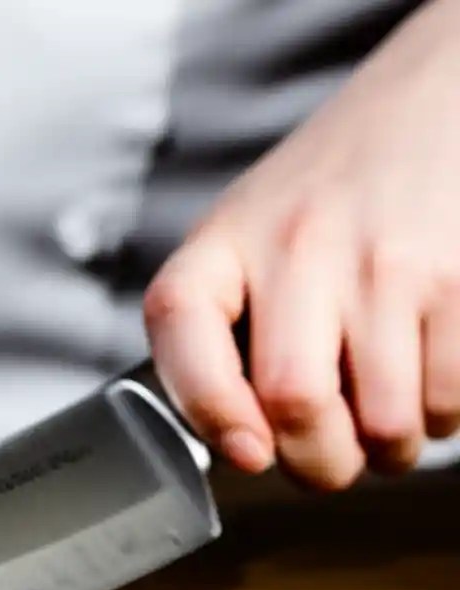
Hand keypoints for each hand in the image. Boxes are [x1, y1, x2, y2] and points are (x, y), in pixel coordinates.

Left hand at [142, 0, 459, 489]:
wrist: (427, 103)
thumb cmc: (321, 197)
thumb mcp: (243, 237)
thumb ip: (221, 326)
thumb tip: (237, 444)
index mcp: (223, 241)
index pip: (179, 322)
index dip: (206, 406)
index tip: (245, 451)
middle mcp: (297, 246)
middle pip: (292, 400)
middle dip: (316, 464)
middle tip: (328, 459)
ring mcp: (384, 262)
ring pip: (385, 420)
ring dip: (389, 448)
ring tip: (382, 418)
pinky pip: (450, 398)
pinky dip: (441, 415)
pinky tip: (423, 374)